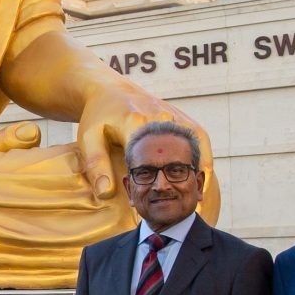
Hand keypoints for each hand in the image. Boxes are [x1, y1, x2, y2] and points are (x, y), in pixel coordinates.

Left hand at [73, 83, 209, 202]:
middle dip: (186, 180)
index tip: (167, 204)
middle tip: (193, 205)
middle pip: (180, 153)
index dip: (161, 186)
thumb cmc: (97, 116)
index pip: (153, 161)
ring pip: (196, 144)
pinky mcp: (179, 113)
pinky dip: (205, 154)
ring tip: (200, 194)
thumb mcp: (89, 139)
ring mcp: (172, 113)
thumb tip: (106, 194)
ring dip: (201, 168)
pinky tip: (202, 174)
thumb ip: (96, 166)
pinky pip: (199, 135)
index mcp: (135, 125)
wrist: (109, 89)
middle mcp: (158, 117)